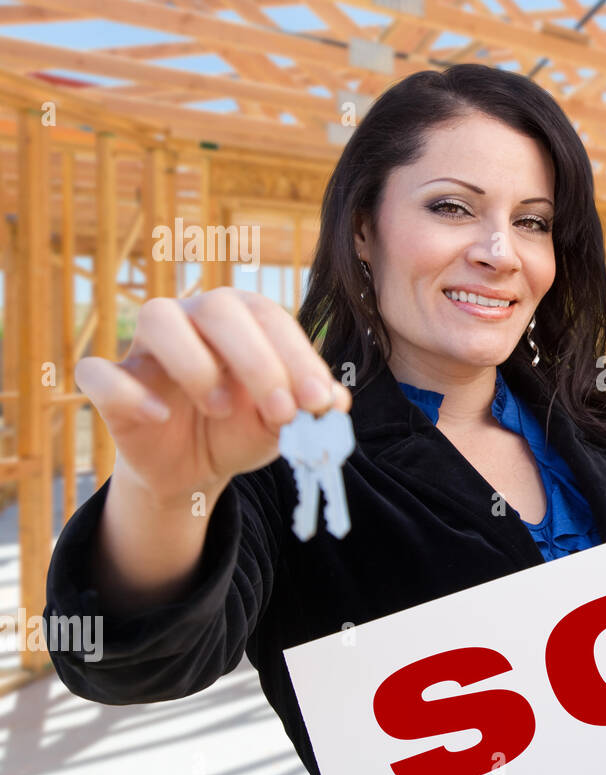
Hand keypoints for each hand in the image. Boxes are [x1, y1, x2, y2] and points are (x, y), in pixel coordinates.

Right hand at [74, 287, 351, 504]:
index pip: (270, 317)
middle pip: (218, 307)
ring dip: (194, 363)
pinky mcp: (110, 382)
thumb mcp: (282, 424)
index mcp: (242, 318)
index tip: (318, 403)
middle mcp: (193, 318)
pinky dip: (125, 391)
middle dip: (257, 360)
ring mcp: (146, 347)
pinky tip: (159, 415)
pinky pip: (99, 371)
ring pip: (157, 317)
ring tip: (220, 408)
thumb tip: (337, 403)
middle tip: (281, 411)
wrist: (196, 467)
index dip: (298, 358)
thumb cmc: (243, 428)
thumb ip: (310, 409)